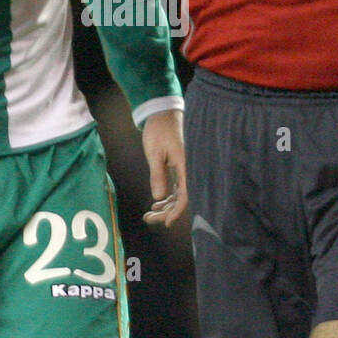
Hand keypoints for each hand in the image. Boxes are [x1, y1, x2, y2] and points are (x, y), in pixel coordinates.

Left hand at [140, 109, 187, 225]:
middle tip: (148, 218)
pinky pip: (177, 188)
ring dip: (166, 206)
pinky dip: (168, 197)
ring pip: (179, 195)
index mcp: (186, 166)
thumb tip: (159, 197)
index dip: (176, 212)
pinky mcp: (180, 167)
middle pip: (182, 199)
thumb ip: (158, 175)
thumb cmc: (158, 131)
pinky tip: (157, 203)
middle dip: (167, 212)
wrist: (162, 114)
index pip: (185, 196)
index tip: (166, 223)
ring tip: (149, 214)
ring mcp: (185, 169)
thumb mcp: (154, 153)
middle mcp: (189, 170)